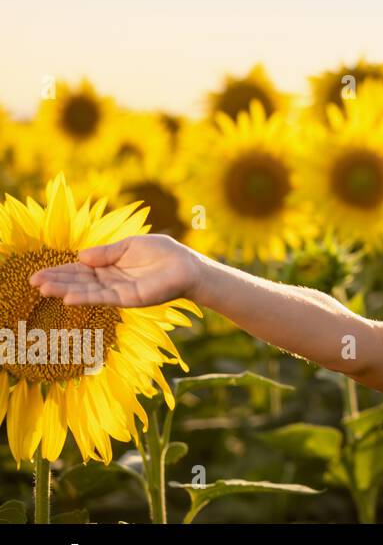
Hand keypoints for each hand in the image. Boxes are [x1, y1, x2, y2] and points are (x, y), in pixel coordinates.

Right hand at [28, 234, 203, 308]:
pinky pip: (104, 299)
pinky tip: (70, 298)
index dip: (59, 271)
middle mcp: (109, 280)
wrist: (187, 265)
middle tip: (33, 282)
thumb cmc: (162, 253)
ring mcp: (118, 290)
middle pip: (78, 281)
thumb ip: (106, 252)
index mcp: (108, 265)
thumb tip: (80, 256)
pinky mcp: (128, 299)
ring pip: (87, 291)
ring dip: (65, 291)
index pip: (79, 269)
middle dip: (56, 281)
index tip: (38, 273)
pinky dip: (87, 298)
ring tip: (45, 290)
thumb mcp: (130, 245)